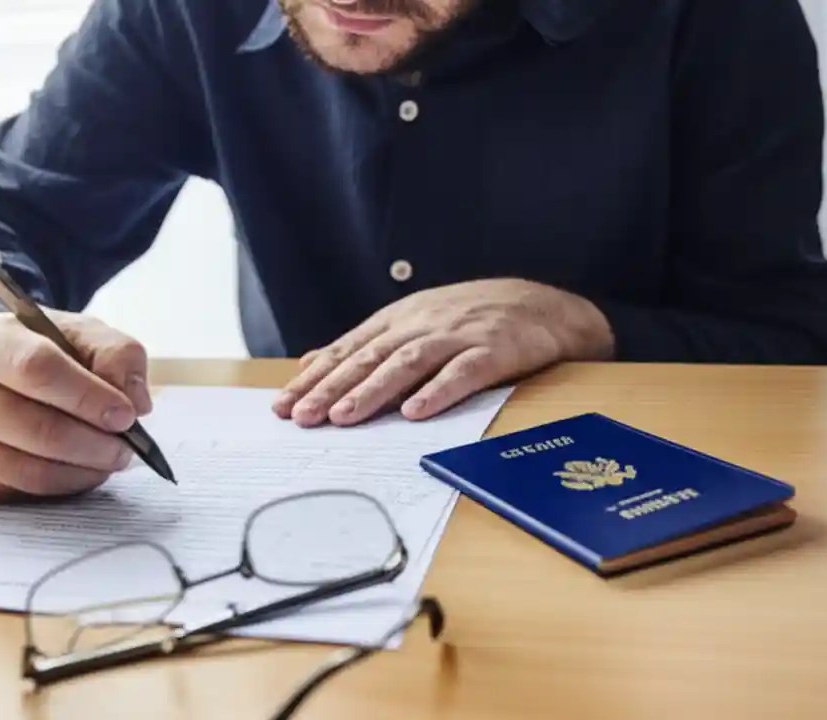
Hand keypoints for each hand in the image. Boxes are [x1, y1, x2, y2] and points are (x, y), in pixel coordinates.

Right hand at [0, 310, 151, 501]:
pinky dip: (63, 484)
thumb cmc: (37, 350)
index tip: (126, 415)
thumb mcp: (78, 332)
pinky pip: (19, 488)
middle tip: (127, 447)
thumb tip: (135, 403)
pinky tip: (83, 469)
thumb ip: (116, 354)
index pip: (35, 369)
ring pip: (26, 467)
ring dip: (82, 469)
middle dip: (91, 442)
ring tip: (112, 458)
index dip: (87, 396)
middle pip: (31, 426)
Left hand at [272, 278, 612, 426]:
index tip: (283, 406)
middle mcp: (422, 325)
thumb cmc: (472, 320)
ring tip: (344, 416)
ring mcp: (457, 336)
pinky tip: (416, 413)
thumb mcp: (413, 324)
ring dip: (373, 391)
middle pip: (370, 358)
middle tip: (302, 416)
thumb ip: (364, 346)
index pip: (348, 350)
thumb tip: (310, 362)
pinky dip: (438, 392)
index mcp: (399, 320)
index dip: (315, 378)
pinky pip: (462, 373)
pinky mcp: (492, 351)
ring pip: (407, 364)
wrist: (543, 307)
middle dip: (332, 388)